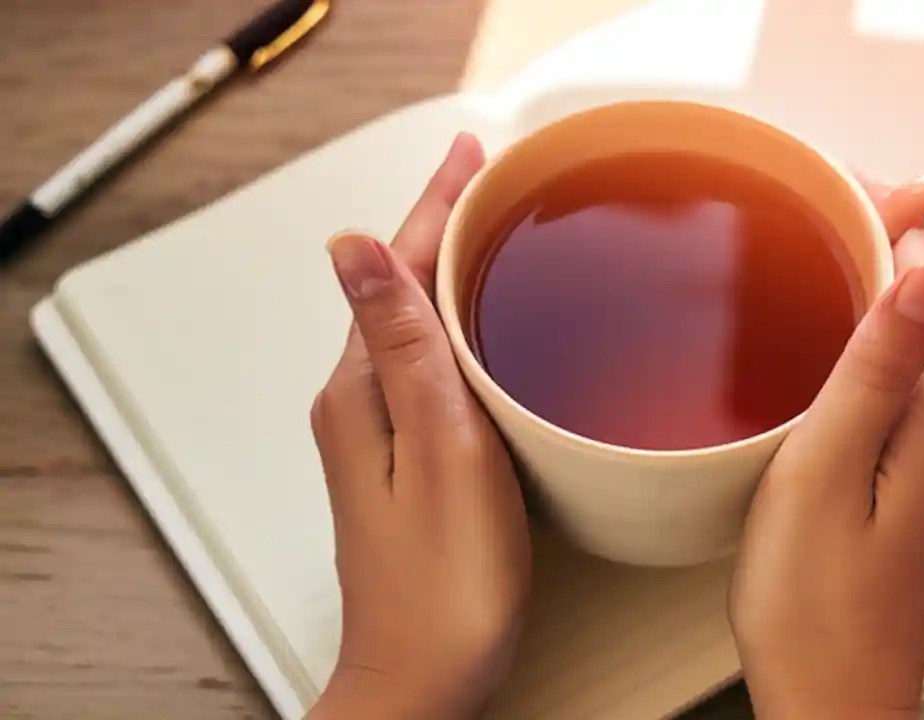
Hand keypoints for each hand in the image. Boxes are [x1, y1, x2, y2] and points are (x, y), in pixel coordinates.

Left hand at [306, 134, 530, 719]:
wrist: (423, 679)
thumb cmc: (444, 588)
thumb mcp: (440, 453)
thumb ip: (403, 349)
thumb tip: (350, 248)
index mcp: (361, 392)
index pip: (394, 269)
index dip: (435, 204)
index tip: (470, 151)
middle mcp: (359, 404)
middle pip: (399, 288)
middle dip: (441, 224)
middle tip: (489, 176)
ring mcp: (379, 433)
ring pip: (413, 324)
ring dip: (449, 271)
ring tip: (491, 228)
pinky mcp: (406, 459)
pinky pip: (427, 365)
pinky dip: (458, 326)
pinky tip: (487, 328)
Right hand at [728, 217, 923, 716]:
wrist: (830, 700)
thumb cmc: (810, 602)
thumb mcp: (824, 473)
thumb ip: (878, 370)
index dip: (893, 227)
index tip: (840, 186)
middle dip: (882, 257)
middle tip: (813, 211)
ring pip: (915, 356)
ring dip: (873, 308)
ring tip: (812, 266)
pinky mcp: (920, 490)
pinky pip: (903, 398)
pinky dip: (869, 360)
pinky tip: (824, 362)